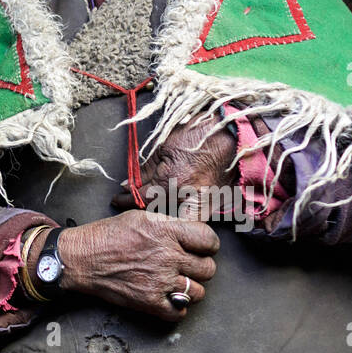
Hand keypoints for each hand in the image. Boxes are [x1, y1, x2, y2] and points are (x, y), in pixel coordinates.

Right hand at [56, 210, 218, 321]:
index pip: (209, 240)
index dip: (208, 245)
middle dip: (200, 267)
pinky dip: (177, 308)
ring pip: (198, 292)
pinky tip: (168, 298)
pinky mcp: (150, 301)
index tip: (200, 248)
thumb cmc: (106, 235)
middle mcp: (167, 255)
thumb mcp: (140, 217)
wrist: (81, 258)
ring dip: (190, 289)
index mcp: (166, 230)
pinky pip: (180, 312)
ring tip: (176, 282)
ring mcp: (160, 280)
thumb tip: (189, 231)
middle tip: (187, 266)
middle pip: (208, 268)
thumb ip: (168, 224)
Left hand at [113, 112, 238, 219]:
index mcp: (171, 180)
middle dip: (140, 209)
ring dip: (159, 214)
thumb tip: (128, 183)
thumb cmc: (199, 134)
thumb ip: (146, 168)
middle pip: (155, 213)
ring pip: (173, 218)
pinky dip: (180, 216)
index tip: (117, 199)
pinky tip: (172, 210)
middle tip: (128, 203)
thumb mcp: (165, 146)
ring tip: (149, 205)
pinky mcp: (214, 206)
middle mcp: (186, 197)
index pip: (141, 198)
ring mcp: (202, 204)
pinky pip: (192, 218)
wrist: (234, 134)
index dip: (126, 199)